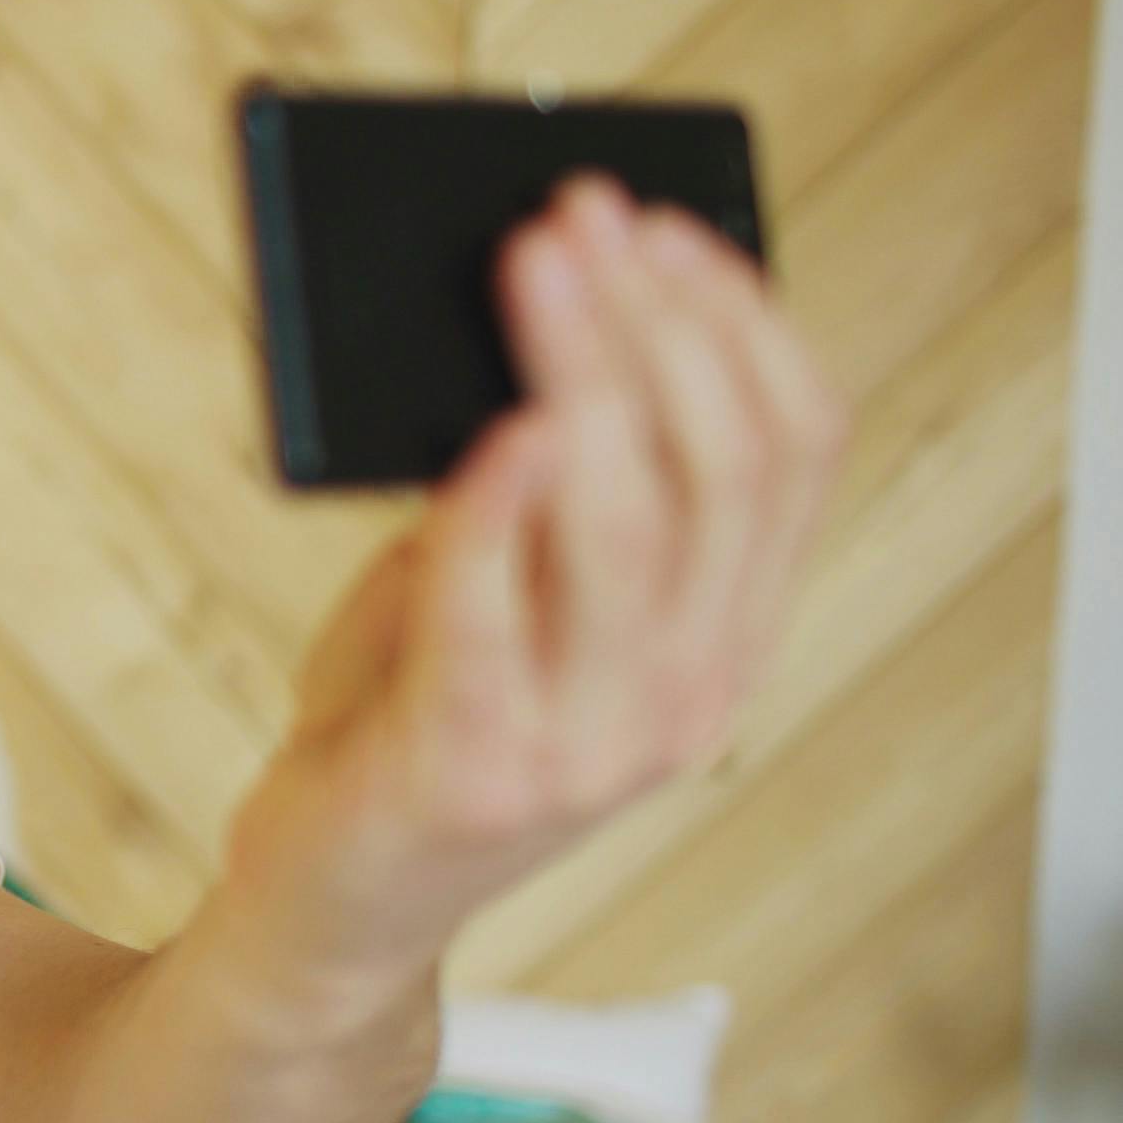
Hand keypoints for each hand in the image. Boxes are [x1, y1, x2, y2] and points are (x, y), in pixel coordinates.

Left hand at [232, 172, 844, 974]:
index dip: (742, 329)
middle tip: (578, 219)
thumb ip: (536, 489)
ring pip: (628, 530)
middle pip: (715, 472)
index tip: (672, 230)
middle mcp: (682, 696)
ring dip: (582, 376)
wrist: (329, 903)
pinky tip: (492, 430)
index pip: (793, 461)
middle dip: (653, 322)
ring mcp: (587, 745)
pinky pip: (494, 621)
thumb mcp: (497, 586)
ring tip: (532, 270)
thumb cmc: (403, 719)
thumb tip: (535, 315)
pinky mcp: (471, 772)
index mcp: (717, 640)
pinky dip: (497, 514)